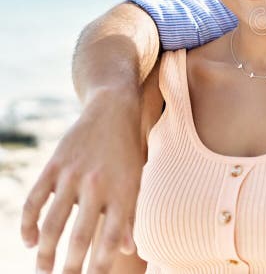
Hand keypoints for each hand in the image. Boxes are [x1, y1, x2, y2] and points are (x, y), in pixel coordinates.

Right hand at [21, 89, 143, 273]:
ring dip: (45, 253)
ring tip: (43, 272)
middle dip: (70, 267)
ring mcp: (72, 175)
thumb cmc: (127, 152)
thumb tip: (128, 249)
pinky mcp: (54, 166)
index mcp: (122, 192)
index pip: (110, 239)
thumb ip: (130, 215)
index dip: (101, 266)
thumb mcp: (135, 180)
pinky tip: (29, 242)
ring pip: (53, 223)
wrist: (113, 109)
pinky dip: (28, 224)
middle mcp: (97, 186)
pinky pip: (34, 201)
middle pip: (80, 236)